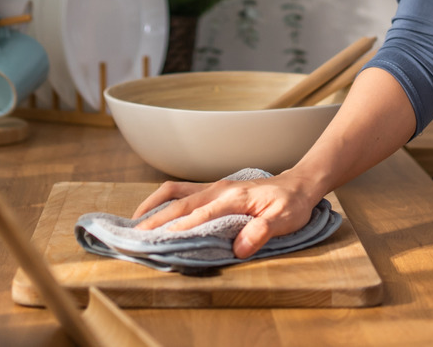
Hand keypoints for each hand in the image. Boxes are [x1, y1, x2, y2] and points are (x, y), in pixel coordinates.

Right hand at [130, 173, 321, 258]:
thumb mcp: (285, 220)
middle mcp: (218, 189)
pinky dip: (162, 201)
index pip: (200, 215)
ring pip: (174, 193)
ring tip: (134, 223)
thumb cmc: (291, 204)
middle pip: (179, 203)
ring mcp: (213, 187)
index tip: (159, 241)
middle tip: (134, 237)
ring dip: (152, 206)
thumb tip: (239, 248)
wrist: (298, 184)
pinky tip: (153, 213)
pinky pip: (180, 192)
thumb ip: (262, 232)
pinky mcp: (212, 190)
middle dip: (155, 220)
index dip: (180, 229)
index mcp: (233, 198)